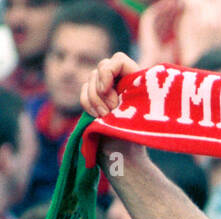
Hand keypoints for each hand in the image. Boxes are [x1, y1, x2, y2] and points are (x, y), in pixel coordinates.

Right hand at [82, 53, 148, 170]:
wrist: (126, 156)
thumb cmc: (137, 136)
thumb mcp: (136, 113)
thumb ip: (126, 93)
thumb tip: (119, 90)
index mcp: (134, 80)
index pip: (119, 60)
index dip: (109, 70)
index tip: (108, 88)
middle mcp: (119, 82)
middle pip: (101, 68)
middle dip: (101, 90)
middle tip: (111, 110)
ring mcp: (106, 91)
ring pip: (89, 80)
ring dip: (95, 100)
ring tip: (106, 117)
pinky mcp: (95, 101)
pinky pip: (83, 93)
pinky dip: (87, 104)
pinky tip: (97, 117)